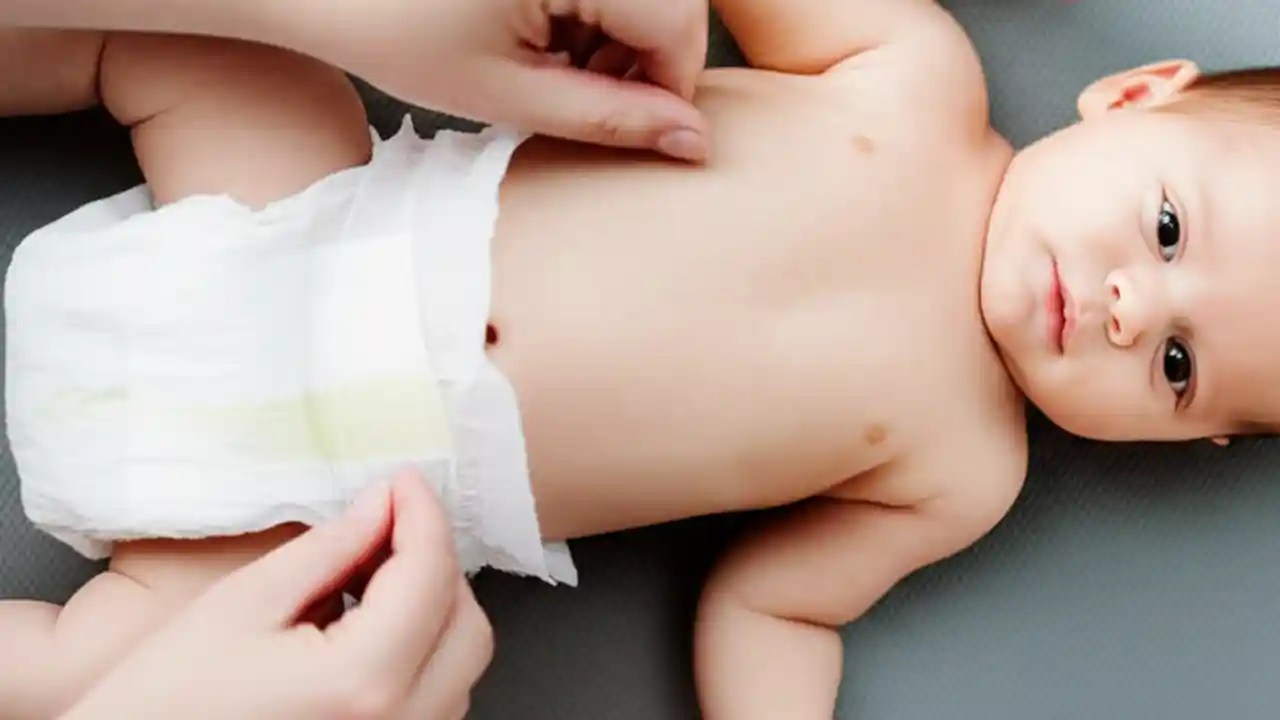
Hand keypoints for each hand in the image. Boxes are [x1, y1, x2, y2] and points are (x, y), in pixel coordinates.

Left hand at [3, 0, 710, 159]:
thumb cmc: (390, 28)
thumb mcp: (510, 94)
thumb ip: (614, 120)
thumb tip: (694, 143)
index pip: (679, 31)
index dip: (667, 94)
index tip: (635, 133)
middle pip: (669, 6)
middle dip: (640, 63)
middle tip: (573, 99)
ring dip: (616, 36)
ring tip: (547, 67)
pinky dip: (590, 8)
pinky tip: (540, 30)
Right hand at [62, 471, 491, 719]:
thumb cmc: (166, 701)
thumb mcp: (242, 604)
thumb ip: (328, 550)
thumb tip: (383, 505)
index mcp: (363, 680)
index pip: (429, 576)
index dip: (422, 513)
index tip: (403, 479)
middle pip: (466, 624)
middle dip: (435, 562)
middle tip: (387, 521)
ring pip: (460, 662)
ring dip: (432, 606)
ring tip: (369, 571)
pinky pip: (437, 695)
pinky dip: (422, 648)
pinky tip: (370, 622)